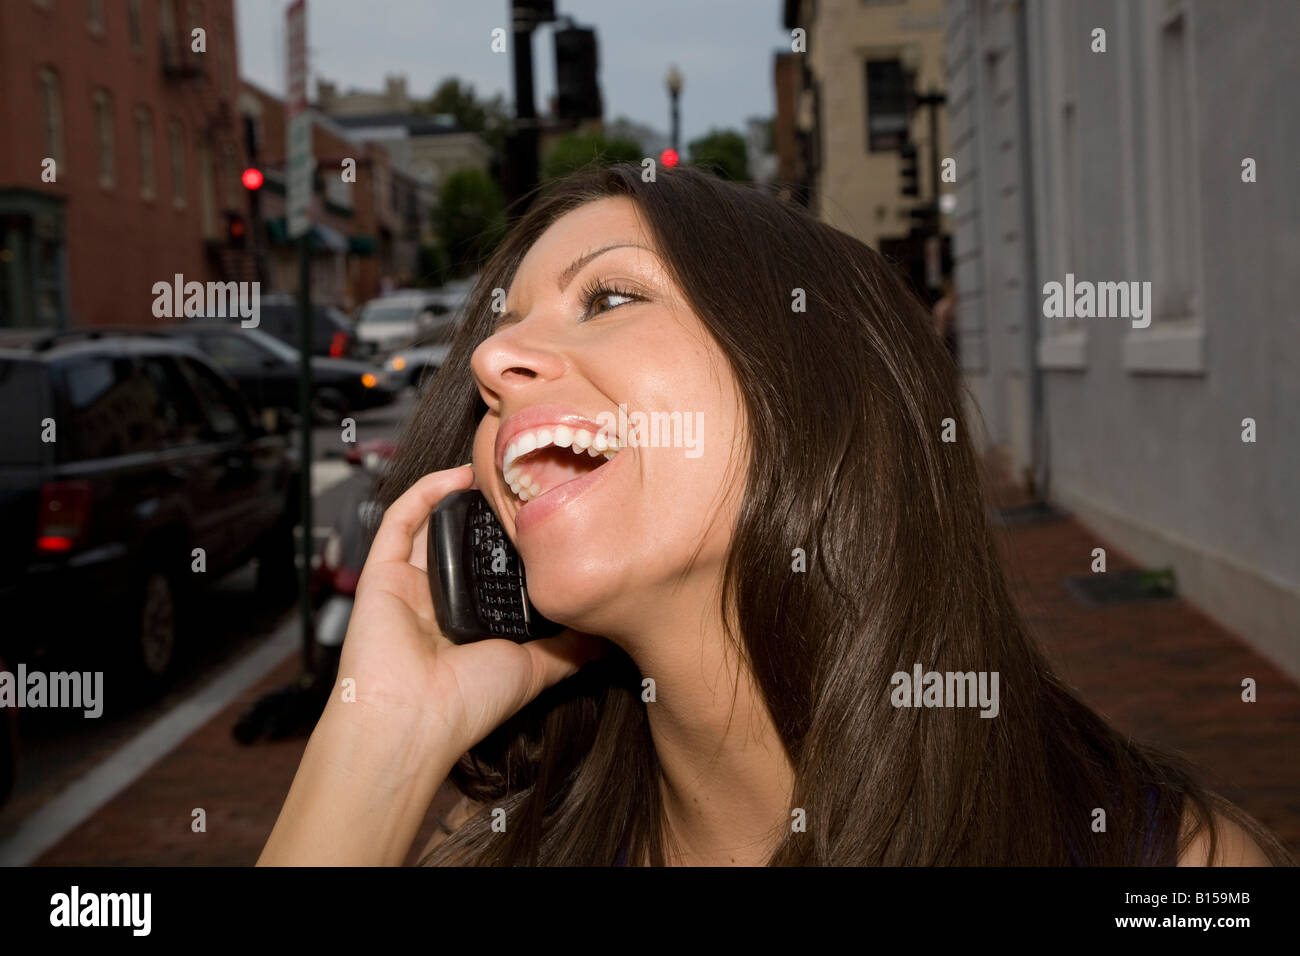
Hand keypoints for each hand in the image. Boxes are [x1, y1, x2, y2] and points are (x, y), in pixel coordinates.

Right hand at [329, 464, 606, 753]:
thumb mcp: (535, 669)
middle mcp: (437, 601)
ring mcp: (407, 586)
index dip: (515, 542)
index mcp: (469, 623)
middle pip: (463, 543)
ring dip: (459, 494)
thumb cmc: (468, 703)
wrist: (413, 721)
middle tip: (522, 482)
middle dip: (490, 512)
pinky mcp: (379, 574)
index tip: (545, 513)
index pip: (492, 572)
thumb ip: (568, 649)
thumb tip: (605, 634)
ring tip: (494, 468)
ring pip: (431, 524)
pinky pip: (399, 521)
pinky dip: (426, 492)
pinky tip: (458, 475)